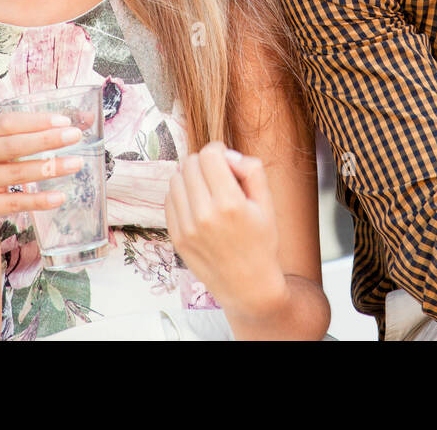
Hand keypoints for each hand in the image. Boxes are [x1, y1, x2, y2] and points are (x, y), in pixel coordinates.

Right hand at [0, 111, 84, 224]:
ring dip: (50, 168)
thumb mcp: (9, 139)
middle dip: (47, 140)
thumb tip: (88, 117)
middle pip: (13, 146)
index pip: (9, 122)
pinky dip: (38, 201)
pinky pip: (12, 203)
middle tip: (75, 136)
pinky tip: (60, 197)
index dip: (37, 121)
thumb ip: (42, 128)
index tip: (65, 121)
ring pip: (16, 174)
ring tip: (76, 163)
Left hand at [165, 141, 287, 316]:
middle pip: (190, 164)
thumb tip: (227, 155)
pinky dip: (181, 194)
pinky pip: (169, 199)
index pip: (208, 155)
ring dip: (190, 177)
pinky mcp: (176, 237)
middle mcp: (204, 215)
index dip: (218, 150)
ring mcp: (186, 227)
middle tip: (218, 176)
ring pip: (175, 179)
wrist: (248, 285)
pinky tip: (197, 203)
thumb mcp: (267, 203)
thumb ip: (252, 170)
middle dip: (204, 162)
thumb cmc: (260, 243)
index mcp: (229, 204)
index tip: (226, 160)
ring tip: (207, 190)